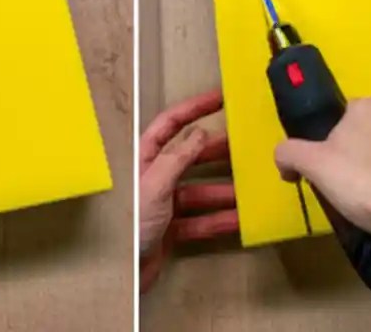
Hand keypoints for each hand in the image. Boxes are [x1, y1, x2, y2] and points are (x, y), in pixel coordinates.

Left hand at [139, 91, 237, 292]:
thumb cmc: (130, 225)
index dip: (194, 108)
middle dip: (217, 152)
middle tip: (244, 145)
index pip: (170, 124)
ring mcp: (163, 204)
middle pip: (190, 158)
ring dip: (224, 191)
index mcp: (143, 160)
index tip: (220, 98)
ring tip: (249, 188)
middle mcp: (153, 178)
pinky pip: (200, 219)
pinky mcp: (171, 229)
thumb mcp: (155, 185)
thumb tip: (200, 132)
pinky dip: (218, 219)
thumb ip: (178, 158)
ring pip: (200, 191)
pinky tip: (239, 219)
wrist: (121, 273)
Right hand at [273, 98, 370, 241]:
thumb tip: (284, 157)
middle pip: (359, 136)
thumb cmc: (364, 183)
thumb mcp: (313, 166)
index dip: (324, 145)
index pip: (337, 118)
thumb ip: (289, 153)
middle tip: (340, 188)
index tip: (320, 172)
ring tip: (364, 202)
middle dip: (349, 159)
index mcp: (365, 106)